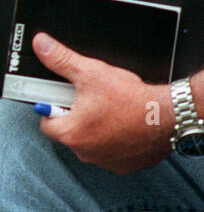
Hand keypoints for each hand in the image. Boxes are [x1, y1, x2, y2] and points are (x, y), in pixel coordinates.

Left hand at [32, 32, 173, 172]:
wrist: (169, 115)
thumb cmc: (133, 100)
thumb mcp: (90, 73)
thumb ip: (60, 60)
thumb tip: (43, 46)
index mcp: (71, 133)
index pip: (45, 121)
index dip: (53, 106)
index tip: (62, 98)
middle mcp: (85, 153)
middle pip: (68, 132)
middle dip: (75, 116)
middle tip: (89, 101)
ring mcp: (106, 161)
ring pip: (90, 142)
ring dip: (94, 129)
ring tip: (108, 111)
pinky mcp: (125, 165)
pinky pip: (111, 152)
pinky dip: (114, 140)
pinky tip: (122, 124)